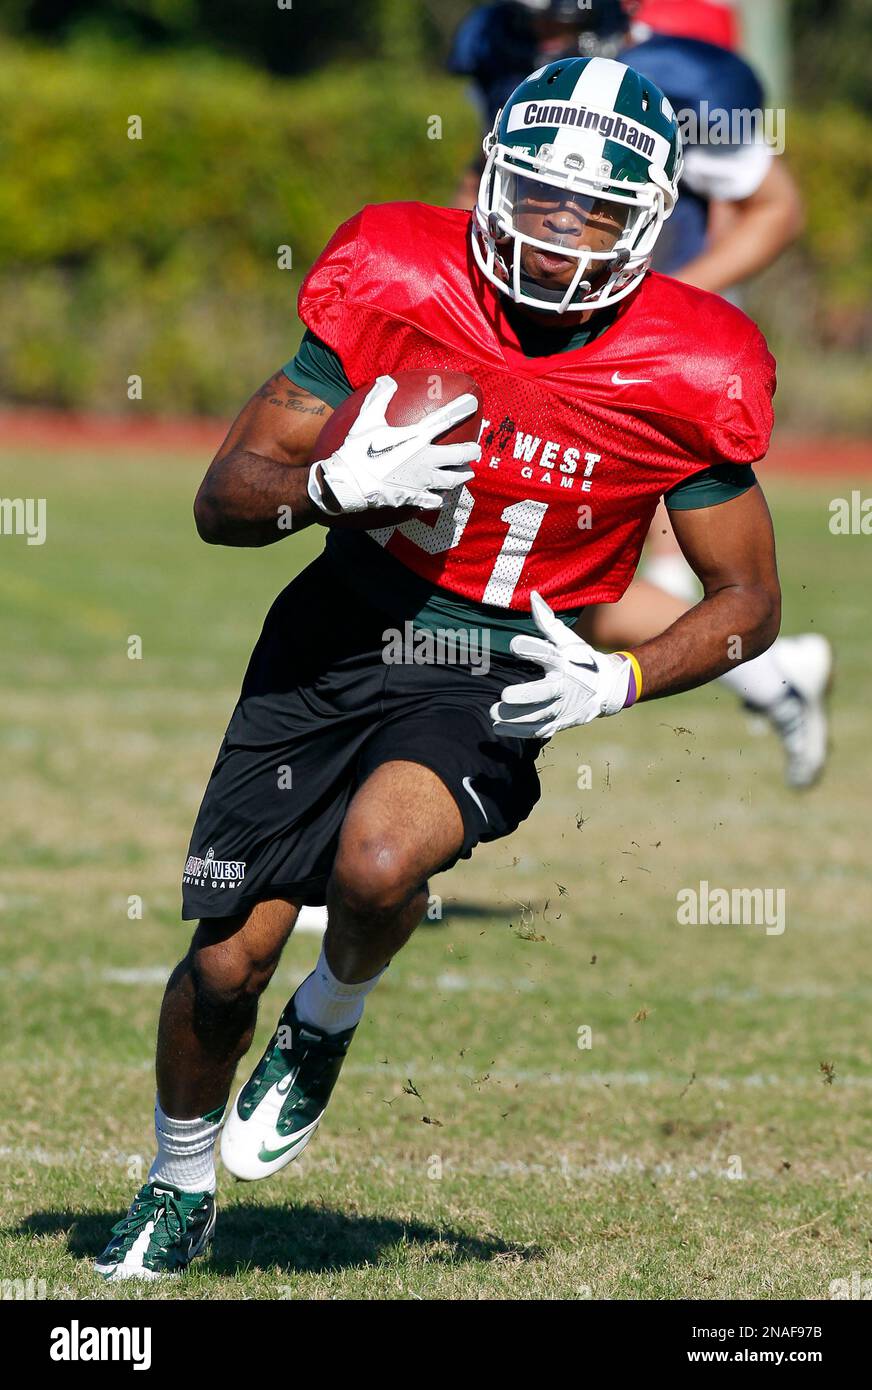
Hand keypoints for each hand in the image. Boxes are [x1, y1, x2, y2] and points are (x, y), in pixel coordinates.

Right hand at [308, 375, 479, 514]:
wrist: (349, 482)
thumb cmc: (358, 450)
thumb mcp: (367, 420)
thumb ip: (379, 399)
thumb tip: (386, 380)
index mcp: (416, 438)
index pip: (444, 420)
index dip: (460, 410)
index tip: (472, 404)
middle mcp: (425, 460)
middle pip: (459, 456)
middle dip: (471, 452)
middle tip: (476, 451)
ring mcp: (422, 481)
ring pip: (453, 480)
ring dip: (462, 476)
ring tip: (468, 474)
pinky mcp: (415, 498)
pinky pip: (435, 500)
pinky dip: (440, 498)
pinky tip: (442, 497)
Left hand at [490, 592, 636, 739]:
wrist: (607, 687)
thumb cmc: (579, 659)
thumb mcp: (566, 639)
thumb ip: (547, 621)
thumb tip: (532, 595)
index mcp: (564, 661)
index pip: (548, 653)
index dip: (531, 648)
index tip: (514, 644)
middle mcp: (565, 685)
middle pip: (545, 692)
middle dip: (525, 695)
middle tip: (504, 696)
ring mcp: (564, 706)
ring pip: (540, 715)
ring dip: (516, 717)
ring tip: (493, 713)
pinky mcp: (562, 722)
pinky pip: (540, 730)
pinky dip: (519, 731)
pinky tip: (498, 727)